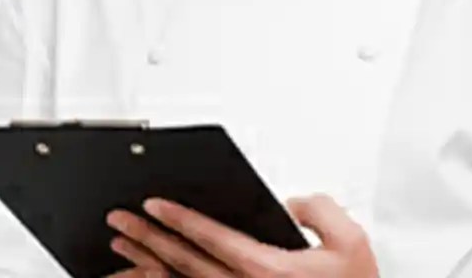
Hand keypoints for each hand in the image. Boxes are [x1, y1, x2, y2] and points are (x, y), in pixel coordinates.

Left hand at [106, 194, 377, 276]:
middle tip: (119, 220)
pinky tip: (142, 276)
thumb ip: (321, 210)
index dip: (179, 219)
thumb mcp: (352, 244)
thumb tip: (293, 202)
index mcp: (268, 270)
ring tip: (120, 246)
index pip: (211, 239)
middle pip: (184, 262)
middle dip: (147, 238)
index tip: (152, 204)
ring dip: (145, 265)